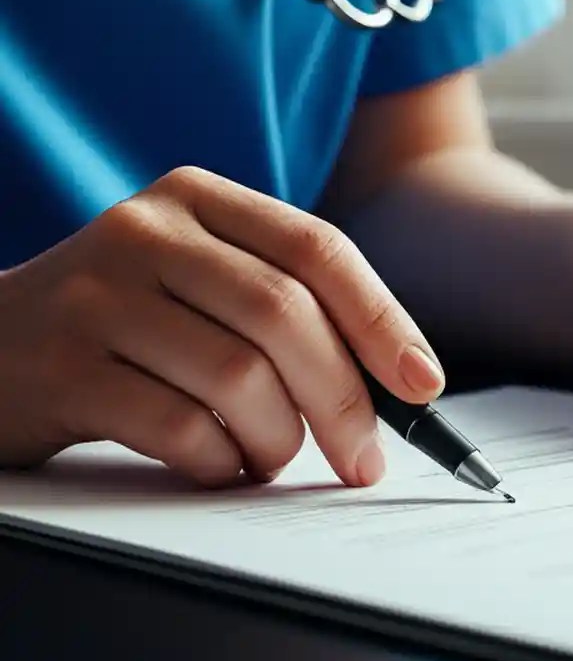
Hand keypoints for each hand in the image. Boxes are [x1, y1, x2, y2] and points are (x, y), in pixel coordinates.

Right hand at [0, 167, 443, 486]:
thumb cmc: (125, 321)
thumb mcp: (199, 277)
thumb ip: (286, 303)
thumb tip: (400, 378)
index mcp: (195, 197)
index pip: (318, 250)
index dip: (382, 320)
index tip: (422, 383)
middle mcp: (144, 232)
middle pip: (285, 315)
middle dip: (344, 399)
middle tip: (365, 457)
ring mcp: (94, 297)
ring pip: (238, 377)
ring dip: (278, 437)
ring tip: (271, 453)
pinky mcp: (61, 369)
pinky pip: (179, 428)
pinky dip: (220, 461)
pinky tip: (219, 463)